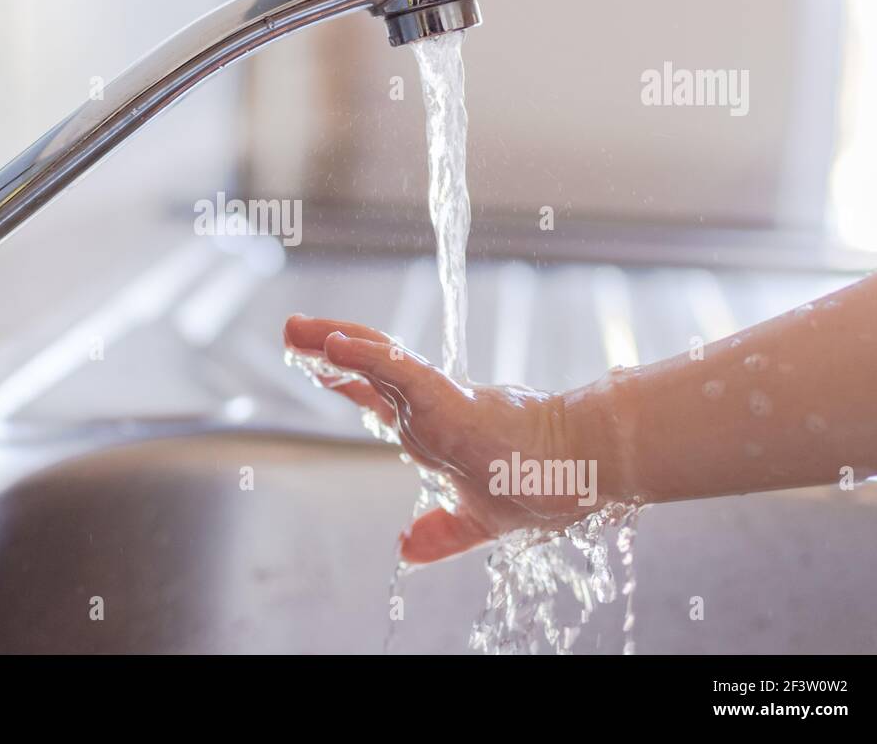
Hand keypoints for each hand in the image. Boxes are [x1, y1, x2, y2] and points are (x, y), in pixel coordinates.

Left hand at [284, 315, 609, 563]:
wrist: (584, 474)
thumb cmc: (542, 485)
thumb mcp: (480, 520)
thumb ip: (443, 532)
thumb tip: (406, 548)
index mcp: (436, 427)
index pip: (380, 394)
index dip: (345, 377)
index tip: (315, 362)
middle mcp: (430, 410)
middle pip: (368, 368)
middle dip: (325, 347)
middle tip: (293, 328)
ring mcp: (437, 403)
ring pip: (376, 362)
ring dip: (332, 342)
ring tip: (297, 328)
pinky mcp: (449, 403)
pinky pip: (398, 373)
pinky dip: (364, 358)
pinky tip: (332, 346)